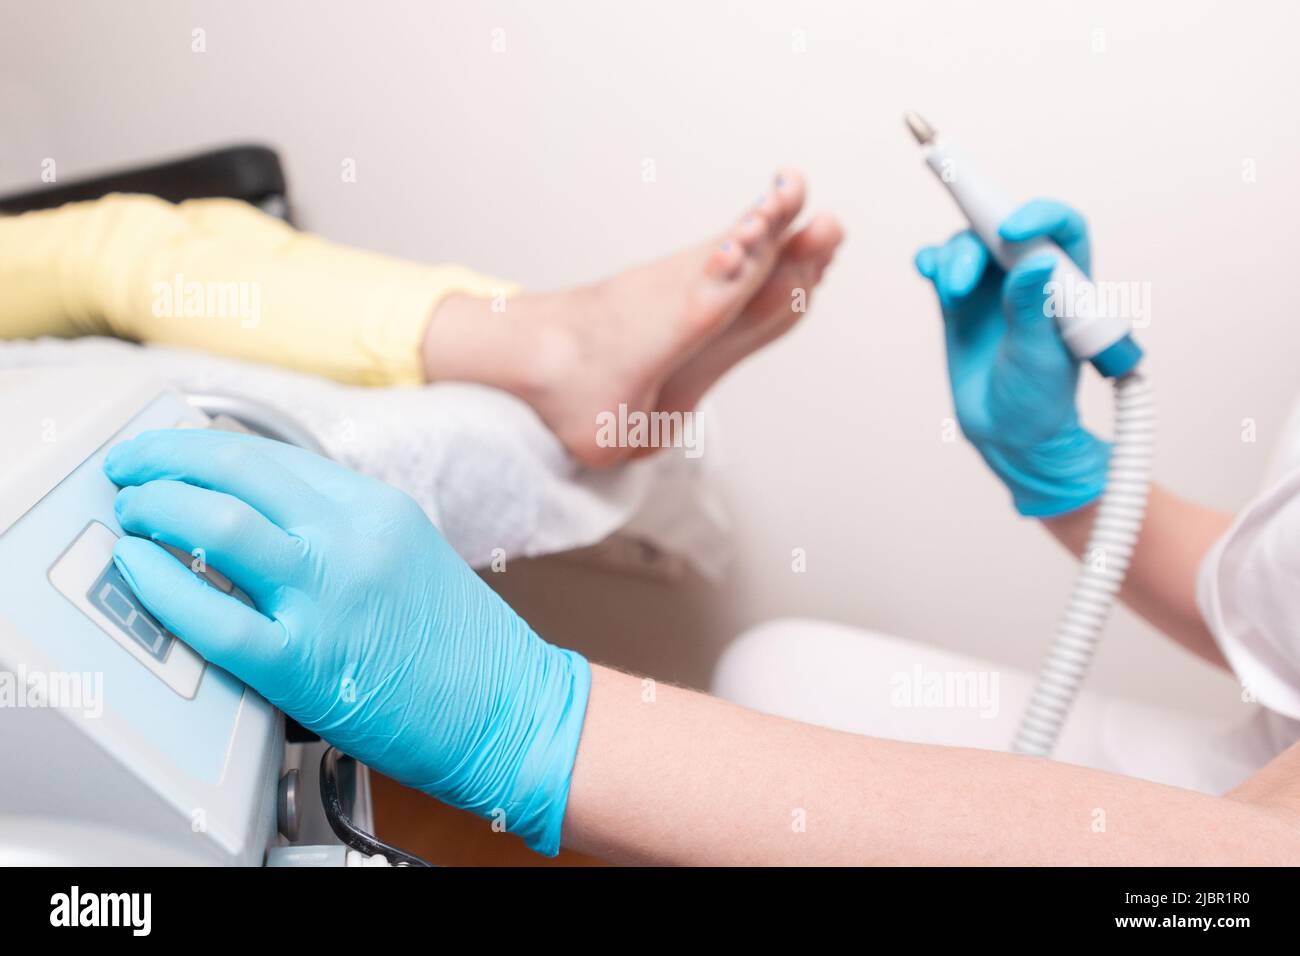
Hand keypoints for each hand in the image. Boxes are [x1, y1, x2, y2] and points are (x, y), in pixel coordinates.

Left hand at [104, 428, 589, 854]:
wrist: (508, 708)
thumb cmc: (459, 644)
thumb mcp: (406, 553)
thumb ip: (339, 528)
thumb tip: (253, 515)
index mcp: (375, 508)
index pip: (270, 454)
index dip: (203, 446)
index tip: (171, 454)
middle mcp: (351, 539)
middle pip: (236, 468)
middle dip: (162, 458)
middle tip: (129, 469)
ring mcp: (328, 598)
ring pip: (217, 523)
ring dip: (155, 507)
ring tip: (130, 515)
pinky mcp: (306, 664)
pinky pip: (214, 618)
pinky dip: (160, 585)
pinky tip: (138, 571)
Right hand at [914, 199, 1109, 516]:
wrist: (1006, 432)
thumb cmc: (1038, 398)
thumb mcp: (1040, 355)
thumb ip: (1034, 307)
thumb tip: (1037, 261)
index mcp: (1066, 283)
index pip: (1062, 229)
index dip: (1040, 216)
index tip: (1012, 230)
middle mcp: (1030, 277)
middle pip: (1002, 230)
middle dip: (978, 243)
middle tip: (962, 280)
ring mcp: (993, 287)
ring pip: (969, 246)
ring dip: (953, 262)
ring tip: (952, 296)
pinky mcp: (961, 302)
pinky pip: (943, 267)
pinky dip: (932, 262)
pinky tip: (927, 271)